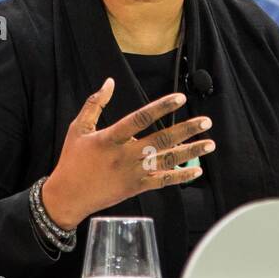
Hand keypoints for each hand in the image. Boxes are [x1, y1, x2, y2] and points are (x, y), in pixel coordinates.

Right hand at [41, 78, 214, 229]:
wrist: (68, 196)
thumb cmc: (72, 159)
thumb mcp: (78, 128)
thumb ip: (95, 104)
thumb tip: (109, 81)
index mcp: (109, 138)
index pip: (140, 118)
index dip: (161, 107)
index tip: (180, 98)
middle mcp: (124, 155)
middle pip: (160, 140)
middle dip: (186, 130)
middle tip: (206, 121)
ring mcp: (132, 173)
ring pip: (166, 161)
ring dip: (190, 152)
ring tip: (210, 143)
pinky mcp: (136, 187)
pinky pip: (163, 181)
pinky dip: (181, 176)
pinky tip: (197, 170)